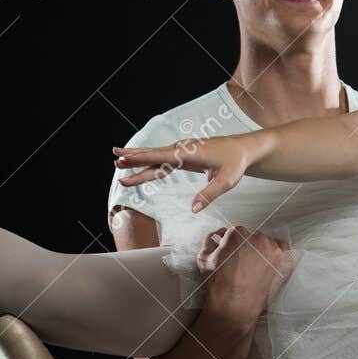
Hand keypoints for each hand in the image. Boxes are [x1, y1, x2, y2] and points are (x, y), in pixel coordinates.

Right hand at [113, 133, 261, 212]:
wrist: (243, 149)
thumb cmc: (235, 163)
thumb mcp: (226, 181)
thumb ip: (209, 195)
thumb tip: (193, 209)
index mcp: (190, 153)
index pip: (162, 156)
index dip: (142, 158)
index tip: (126, 158)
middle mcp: (183, 149)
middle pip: (154, 154)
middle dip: (134, 157)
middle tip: (115, 158)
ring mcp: (182, 151)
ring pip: (156, 156)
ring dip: (138, 159)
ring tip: (118, 161)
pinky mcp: (184, 155)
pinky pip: (163, 159)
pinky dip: (149, 162)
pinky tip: (137, 165)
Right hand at [196, 224, 291, 318]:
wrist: (234, 308)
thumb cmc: (218, 285)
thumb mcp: (204, 258)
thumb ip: (211, 239)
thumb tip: (219, 233)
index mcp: (237, 234)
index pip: (235, 232)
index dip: (232, 244)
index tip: (231, 254)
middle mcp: (256, 238)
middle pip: (251, 236)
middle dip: (246, 246)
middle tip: (241, 263)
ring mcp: (272, 249)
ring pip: (266, 242)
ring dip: (261, 250)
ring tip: (253, 266)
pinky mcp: (283, 261)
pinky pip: (283, 249)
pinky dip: (277, 253)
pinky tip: (268, 263)